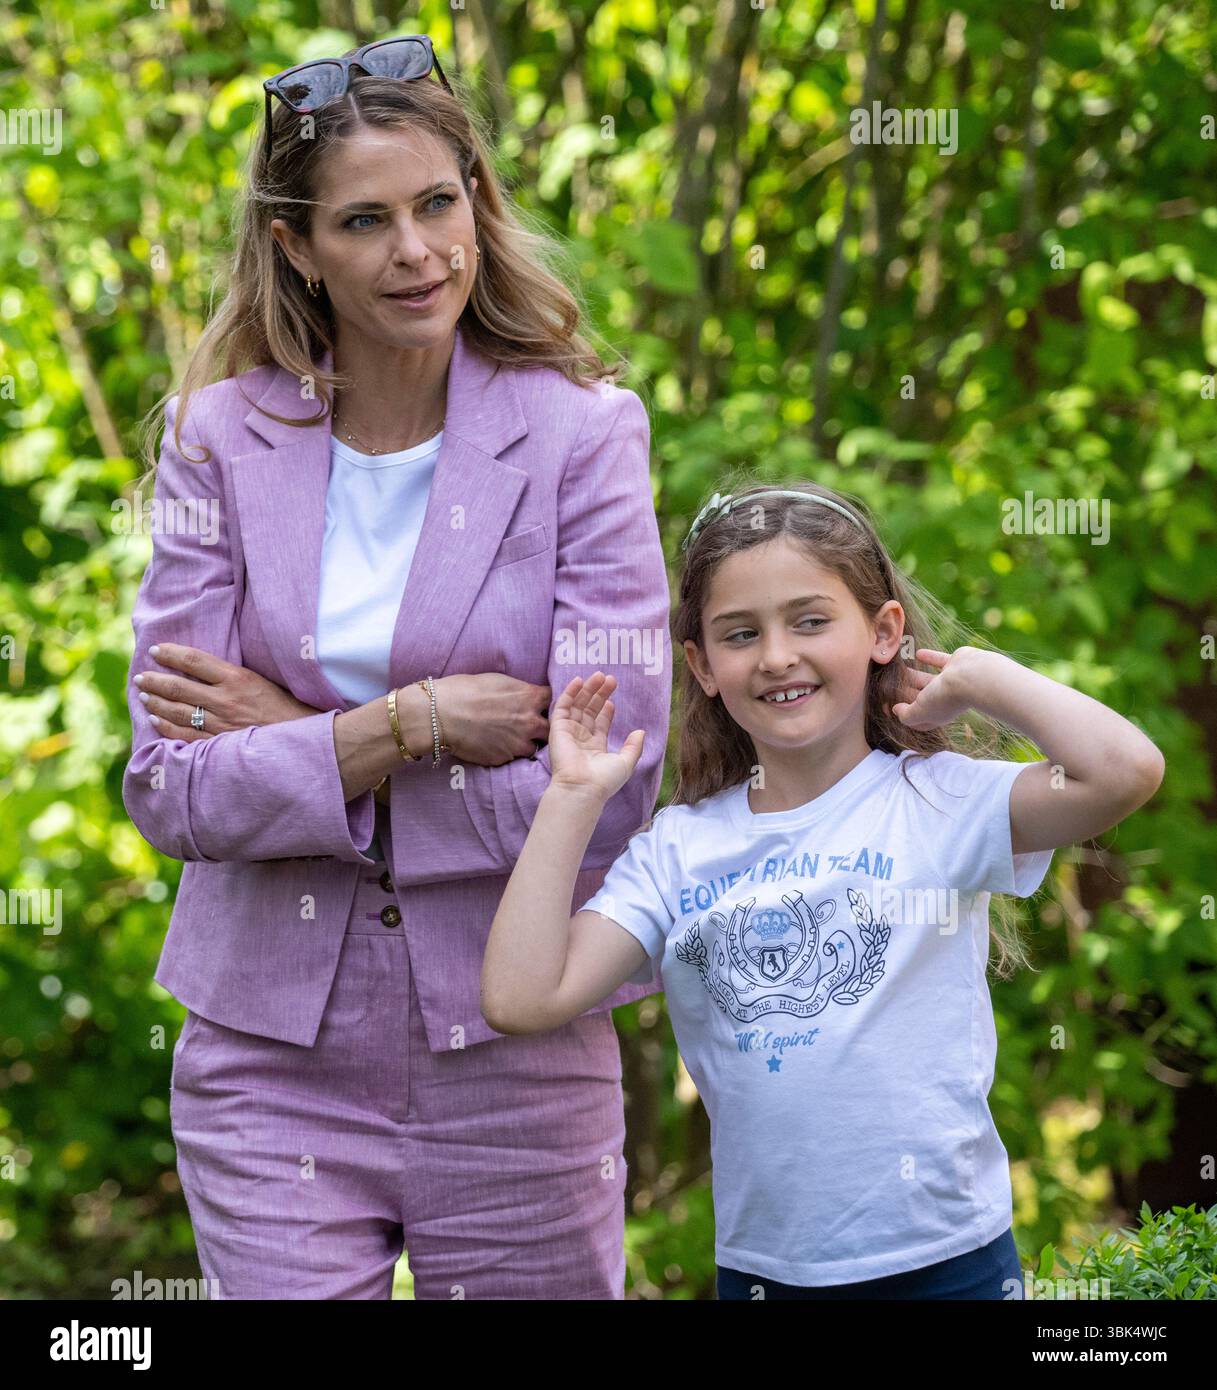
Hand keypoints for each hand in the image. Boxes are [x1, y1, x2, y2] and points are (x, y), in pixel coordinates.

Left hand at [134, 643, 321, 741]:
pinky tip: (155, 719)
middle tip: (140, 676)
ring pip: (176, 710)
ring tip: (143, 695)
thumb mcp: (262, 681)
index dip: (170, 653)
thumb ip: (233, 676)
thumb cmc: (286, 708)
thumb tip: (203, 669)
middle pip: (178, 686)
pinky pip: (184, 734)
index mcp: (238, 678)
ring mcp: (221, 723)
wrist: (302, 740)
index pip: (194, 660)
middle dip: (154, 680)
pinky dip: (166, 726)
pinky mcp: (219, 744)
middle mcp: (225, 699)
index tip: (155, 650)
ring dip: (155, 701)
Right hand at [431, 673, 551, 765]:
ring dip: (526, 742)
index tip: (541, 704)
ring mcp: (518, 743)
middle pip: (551, 728)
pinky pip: (512, 757)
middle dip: (543, 726)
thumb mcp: (498, 681)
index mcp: (530, 698)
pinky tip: (494, 744)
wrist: (443, 715)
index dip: (547, 702)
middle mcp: (530, 722)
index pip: (554, 700)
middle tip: (530, 724)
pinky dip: (507, 752)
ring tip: (511, 737)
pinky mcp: (504, 758)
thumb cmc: (465, 690)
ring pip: (534, 747)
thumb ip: (518, 690)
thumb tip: (524, 694)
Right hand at [547, 672, 643, 799]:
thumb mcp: (626, 763)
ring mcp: (569, 733)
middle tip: (610, 679)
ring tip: (599, 675)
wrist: (582, 788)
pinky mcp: (558, 729)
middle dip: (599, 694)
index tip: (612, 699)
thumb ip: (634, 746)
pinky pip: (562, 707)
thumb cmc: (604, 780)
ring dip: (587, 689)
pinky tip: (578, 681)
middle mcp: (581, 739)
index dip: (606, 710)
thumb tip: (641, 731)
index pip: (599, 723)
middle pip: (589, 711)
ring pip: (577, 706)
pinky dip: (569, 693)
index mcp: (595, 747)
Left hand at [891, 646, 989, 730]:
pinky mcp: (956, 664)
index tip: (886, 707)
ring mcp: (951, 681)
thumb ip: (906, 715)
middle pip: (921, 697)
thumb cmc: (945, 697)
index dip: (903, 714)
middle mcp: (945, 699)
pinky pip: (939, 660)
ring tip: (899, 670)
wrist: (972, 677)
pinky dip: (929, 657)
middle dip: (906, 693)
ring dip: (914, 676)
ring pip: (928, 679)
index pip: (918, 718)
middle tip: (888, 685)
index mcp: (937, 714)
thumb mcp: (919, 712)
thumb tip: (896, 710)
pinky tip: (917, 653)